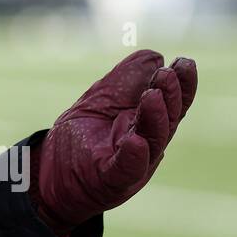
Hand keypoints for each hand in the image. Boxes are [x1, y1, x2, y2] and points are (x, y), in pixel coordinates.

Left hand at [29, 50, 197, 235]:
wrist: (51, 171)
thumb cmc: (81, 135)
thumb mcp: (102, 99)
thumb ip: (126, 79)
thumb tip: (155, 56)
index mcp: (147, 123)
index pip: (172, 103)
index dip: (182, 84)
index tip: (186, 62)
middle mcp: (147, 143)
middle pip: (168, 120)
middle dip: (171, 96)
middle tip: (167, 73)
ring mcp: (132, 163)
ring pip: (152, 142)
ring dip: (155, 118)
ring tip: (153, 95)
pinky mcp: (111, 179)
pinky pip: (126, 169)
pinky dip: (134, 156)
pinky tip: (135, 140)